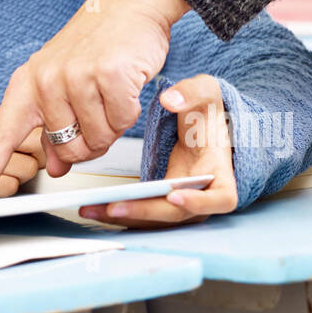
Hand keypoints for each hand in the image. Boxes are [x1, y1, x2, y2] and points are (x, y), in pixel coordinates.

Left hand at [0, 0, 189, 199]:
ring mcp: (74, 77)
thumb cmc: (95, 45)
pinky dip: (128, 112)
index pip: (2, 135)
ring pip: (95, 140)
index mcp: (26, 85)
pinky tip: (125, 87)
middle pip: (65, 151)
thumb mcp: (62, 84)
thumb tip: (56, 167)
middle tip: (95, 111)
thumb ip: (54, 128)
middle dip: (87, 144)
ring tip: (109, 94)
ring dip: (110, 126)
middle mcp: (45, 81)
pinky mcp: (107, 75)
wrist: (126, 5)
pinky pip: (121, 123)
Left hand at [79, 75, 237, 226]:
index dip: (199, 202)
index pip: (221, 198)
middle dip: (144, 212)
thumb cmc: (205, 115)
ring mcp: (180, 204)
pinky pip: (140, 214)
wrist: (199, 128)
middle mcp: (201, 196)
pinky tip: (92, 207)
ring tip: (90, 208)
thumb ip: (192, 92)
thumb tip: (171, 100)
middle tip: (113, 206)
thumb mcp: (206, 94)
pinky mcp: (160, 203)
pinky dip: (118, 212)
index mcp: (219, 173)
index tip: (175, 196)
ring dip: (123, 217)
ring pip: (153, 220)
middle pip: (175, 214)